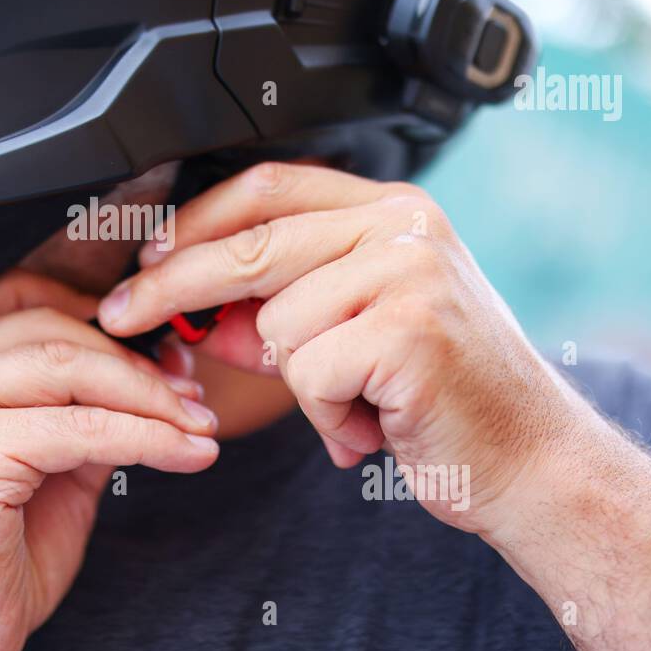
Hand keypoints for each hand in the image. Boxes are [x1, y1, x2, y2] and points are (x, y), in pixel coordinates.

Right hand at [0, 271, 218, 650]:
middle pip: (49, 326)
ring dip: (149, 393)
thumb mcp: (46, 471)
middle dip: (135, 358)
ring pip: (67, 365)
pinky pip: (79, 427)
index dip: (95, 313)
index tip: (159, 351)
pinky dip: (145, 436)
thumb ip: (84, 415)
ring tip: (197, 424)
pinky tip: (185, 453)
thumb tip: (158, 374)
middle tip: (192, 397)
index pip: (19, 298)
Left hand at [96, 163, 600, 534]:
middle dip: (170, 285)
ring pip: (276, 323)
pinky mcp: (410, 329)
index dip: (194, 221)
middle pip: (251, 243)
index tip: (144, 258)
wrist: (531, 464)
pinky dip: (326, 417)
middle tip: (119, 316)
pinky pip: (308, 373)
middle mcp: (405, 226)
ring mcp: (412, 272)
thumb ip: (277, 313)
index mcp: (391, 211)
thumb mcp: (351, 338)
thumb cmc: (441, 399)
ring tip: (358, 405)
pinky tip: (373, 427)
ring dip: (299, 384)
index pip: (268, 187)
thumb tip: (194, 310)